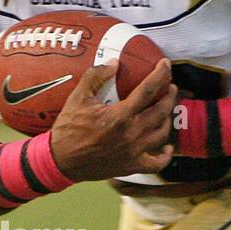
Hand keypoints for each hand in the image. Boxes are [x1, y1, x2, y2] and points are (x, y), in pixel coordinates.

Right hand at [49, 58, 176, 181]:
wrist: (61, 161)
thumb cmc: (68, 129)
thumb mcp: (78, 98)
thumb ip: (96, 77)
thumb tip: (114, 63)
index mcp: (119, 116)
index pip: (148, 90)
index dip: (160, 74)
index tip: (165, 65)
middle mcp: (131, 134)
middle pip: (161, 111)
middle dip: (169, 95)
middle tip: (169, 86)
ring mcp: (133, 152)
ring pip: (162, 134)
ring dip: (167, 119)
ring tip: (165, 110)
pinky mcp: (132, 166)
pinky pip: (157, 163)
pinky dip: (165, 156)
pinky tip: (167, 147)